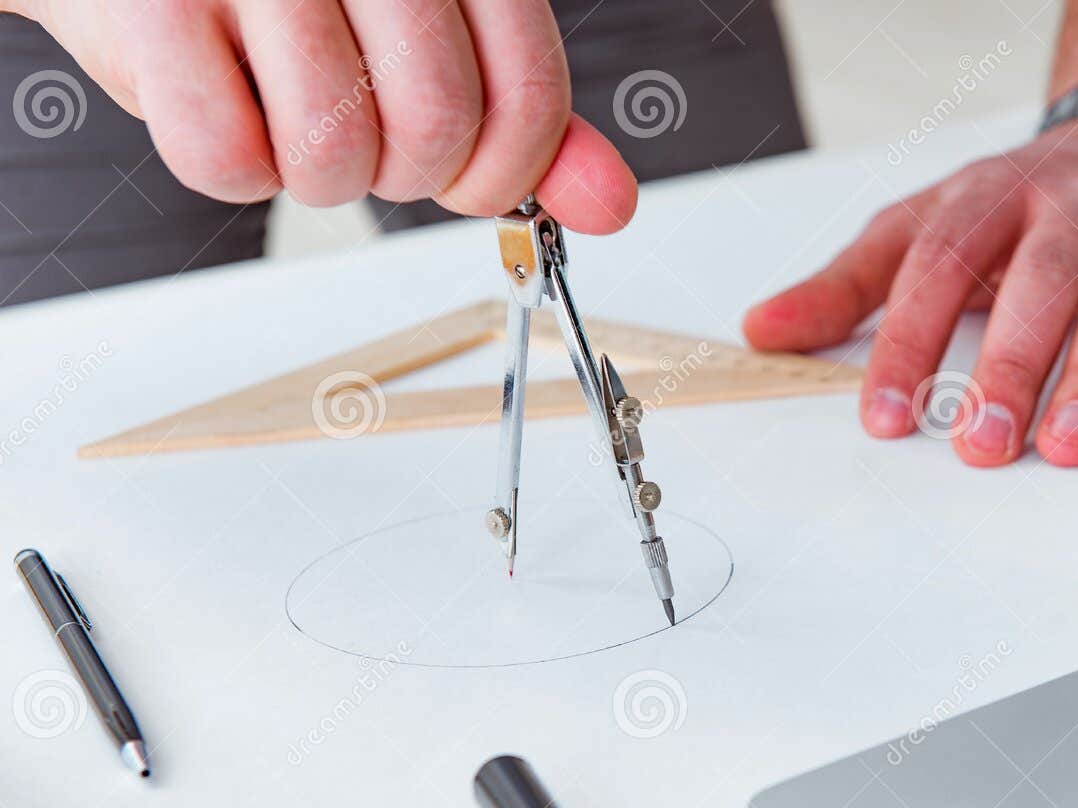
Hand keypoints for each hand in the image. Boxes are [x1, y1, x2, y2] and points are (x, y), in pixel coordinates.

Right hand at [13, 0, 636, 229]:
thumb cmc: (282, 2)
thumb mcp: (428, 41)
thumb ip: (519, 116)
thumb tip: (609, 205)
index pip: (527, 92)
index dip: (504, 173)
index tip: (471, 181)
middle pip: (434, 127)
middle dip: (403, 172)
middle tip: (365, 135)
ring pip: (334, 152)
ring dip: (318, 173)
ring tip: (292, 114)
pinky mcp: (156, 3)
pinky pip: (227, 159)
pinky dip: (233, 163)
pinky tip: (229, 100)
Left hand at [743, 116, 1077, 466]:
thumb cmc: (1024, 207)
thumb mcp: (925, 227)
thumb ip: (850, 285)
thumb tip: (765, 330)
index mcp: (989, 197)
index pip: (939, 265)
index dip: (909, 340)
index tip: (885, 415)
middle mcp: (1070, 204)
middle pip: (1039, 279)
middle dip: (1008, 364)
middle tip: (981, 443)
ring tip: (1071, 443)